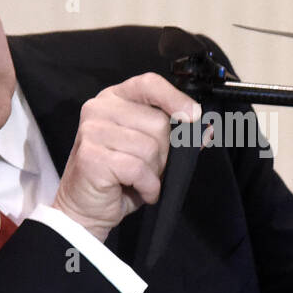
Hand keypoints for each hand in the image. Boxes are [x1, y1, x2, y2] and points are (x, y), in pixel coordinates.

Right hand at [52, 72, 199, 241]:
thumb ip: (175, 136)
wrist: (87, 209)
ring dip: (154, 172)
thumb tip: (206, 129)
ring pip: (150, 147)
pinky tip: (136, 190)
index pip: (149, 83)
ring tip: (139, 180)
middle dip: (164, 152)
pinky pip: (138, 169)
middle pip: (158, 122)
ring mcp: (92, 130)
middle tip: (149, 168)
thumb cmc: (120, 178)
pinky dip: (147, 186)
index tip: (193, 115)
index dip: (175, 98)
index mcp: (115, 98)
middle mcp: (99, 108)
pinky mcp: (91, 156)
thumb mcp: (151, 151)